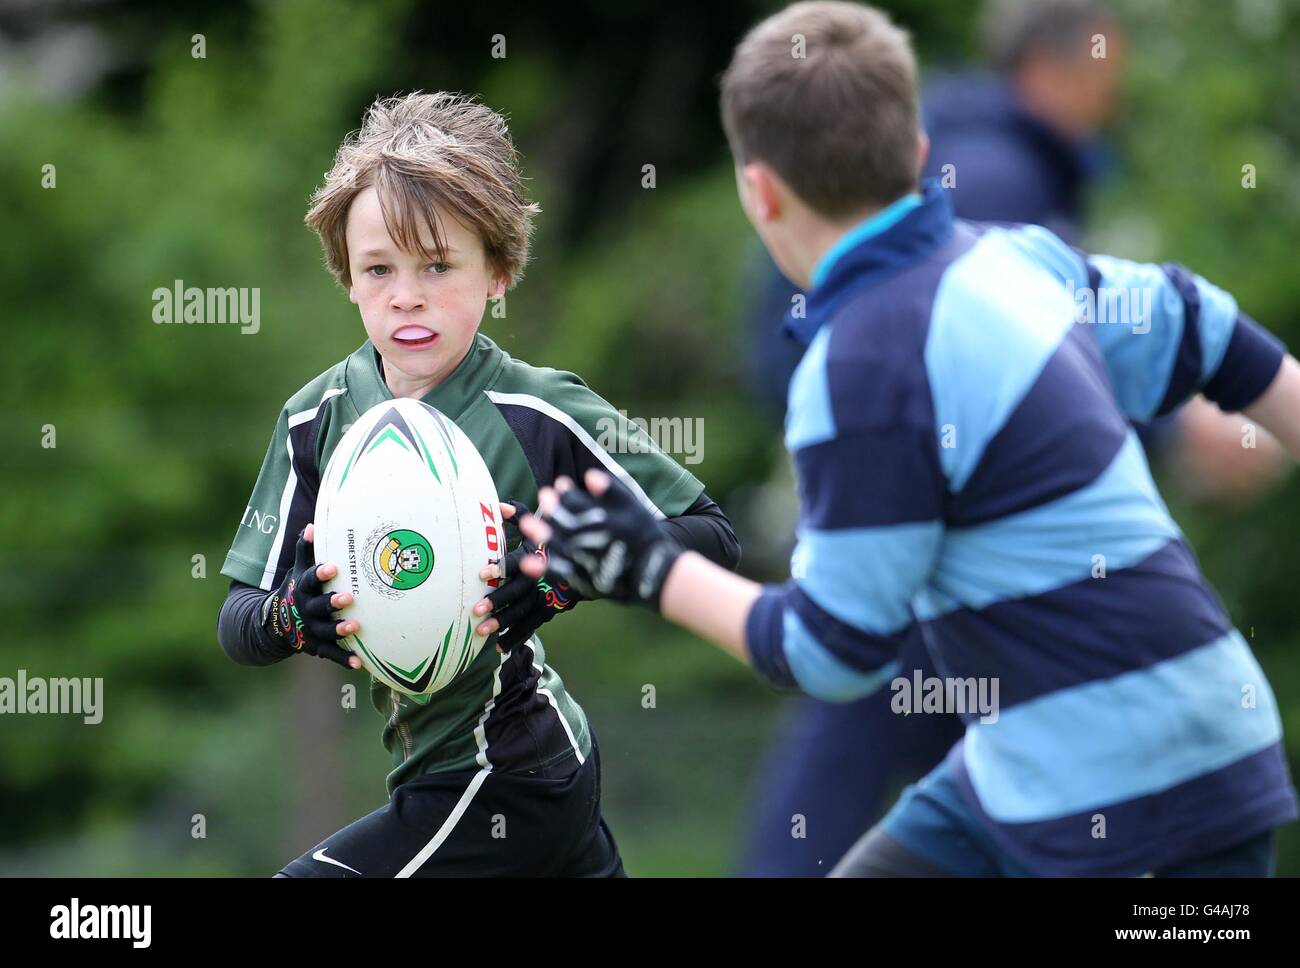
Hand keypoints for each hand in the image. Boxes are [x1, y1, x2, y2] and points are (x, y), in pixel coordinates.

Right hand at [263, 524, 362, 668]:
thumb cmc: (298, 588)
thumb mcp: (298, 568)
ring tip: (355, 627)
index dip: (321, 573)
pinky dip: (344, 659)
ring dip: (339, 630)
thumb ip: (305, 548)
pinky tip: (359, 663)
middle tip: (348, 598)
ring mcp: (311, 629)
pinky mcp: (316, 646)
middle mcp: (306, 609)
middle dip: (332, 602)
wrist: (276, 622)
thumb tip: (313, 525)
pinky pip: (331, 653)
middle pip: (318, 606)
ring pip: (325, 631)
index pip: (311, 579)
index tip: (333, 567)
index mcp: (303, 588)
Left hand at [471, 501, 582, 650]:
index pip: (518, 562)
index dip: (501, 567)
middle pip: (517, 592)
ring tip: (481, 632)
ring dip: (502, 623)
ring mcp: (547, 596)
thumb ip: (521, 514)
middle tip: (475, 610)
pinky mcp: (549, 610)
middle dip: (496, 601)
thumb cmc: (558, 540)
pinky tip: (500, 647)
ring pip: (523, 612)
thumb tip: (501, 506)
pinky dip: (516, 636)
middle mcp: (542, 578)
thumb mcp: (544, 523)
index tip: (482, 572)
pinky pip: (532, 625)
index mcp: (538, 556)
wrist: (588, 561)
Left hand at [517, 470, 680, 609]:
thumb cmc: (645, 536)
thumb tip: (589, 474)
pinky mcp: (583, 580)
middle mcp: (589, 540)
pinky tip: (527, 562)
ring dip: (540, 533)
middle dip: (551, 508)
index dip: (566, 492)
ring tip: (527, 524)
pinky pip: (559, 573)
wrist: (655, 573)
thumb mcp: (633, 506)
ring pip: (557, 546)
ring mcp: (585, 562)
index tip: (560, 484)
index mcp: (601, 520)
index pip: (576, 503)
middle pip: (563, 522)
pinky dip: (542, 568)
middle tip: (543, 496)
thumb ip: (611, 490)